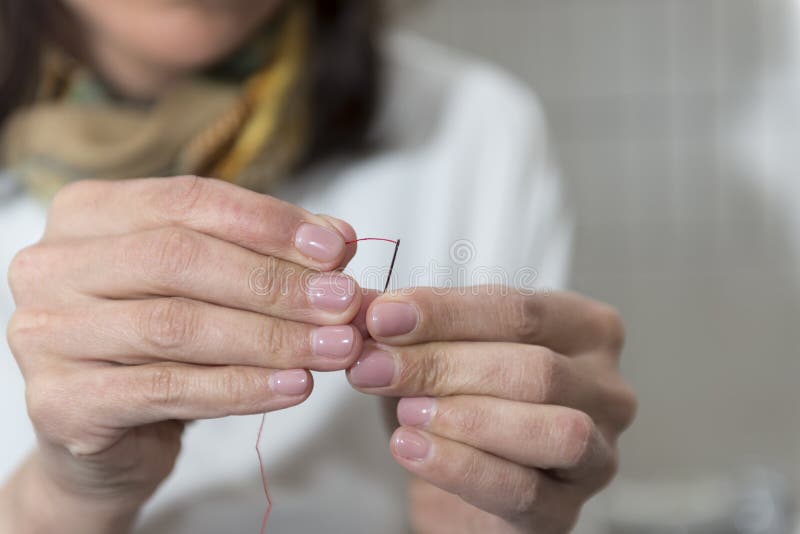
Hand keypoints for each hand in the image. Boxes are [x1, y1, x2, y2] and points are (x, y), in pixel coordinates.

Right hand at [5, 176, 363, 531]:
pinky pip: (168, 388)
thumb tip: (339, 239)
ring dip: (271, 337)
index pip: (189, 200)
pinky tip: (295, 387)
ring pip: (178, 325)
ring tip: (335, 347)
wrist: (109, 438)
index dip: (270, 223)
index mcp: (86, 214)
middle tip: (345, 303)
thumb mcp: (211, 288)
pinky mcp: (58, 401)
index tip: (337, 249)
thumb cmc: (161, 347)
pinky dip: (242, 388)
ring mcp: (44, 333)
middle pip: (180, 259)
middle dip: (276, 282)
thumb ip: (263, 256)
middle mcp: (51, 264)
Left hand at [347, 287, 635, 533]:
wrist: (463, 481)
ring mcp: (597, 452)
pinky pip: (522, 490)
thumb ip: (407, 325)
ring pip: (552, 429)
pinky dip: (460, 466)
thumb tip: (363, 304)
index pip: (519, 310)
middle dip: (445, 365)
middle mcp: (606, 388)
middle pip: (536, 368)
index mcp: (583, 329)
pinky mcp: (567, 510)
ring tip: (406, 411)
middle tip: (376, 366)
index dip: (446, 313)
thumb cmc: (462, 401)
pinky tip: (412, 448)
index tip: (383, 317)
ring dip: (466, 417)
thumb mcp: (437, 350)